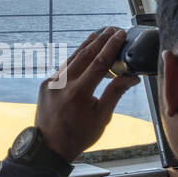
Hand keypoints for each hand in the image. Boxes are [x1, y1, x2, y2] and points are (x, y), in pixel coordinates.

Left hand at [35, 27, 141, 161]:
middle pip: (85, 55)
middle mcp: (63, 84)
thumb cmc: (78, 136)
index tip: (120, 34)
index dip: (111, 47)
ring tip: (99, 34)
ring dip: (86, 45)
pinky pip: (64, 67)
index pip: (98, 63)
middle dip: (100, 40)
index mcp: (78, 94)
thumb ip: (115, 93)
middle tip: (112, 29)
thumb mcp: (101, 117)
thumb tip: (131, 77)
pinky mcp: (46, 84)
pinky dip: (75, 58)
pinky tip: (84, 51)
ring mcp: (52, 83)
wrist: (49, 147)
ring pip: (72, 58)